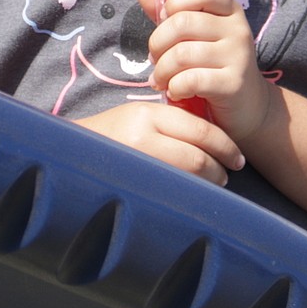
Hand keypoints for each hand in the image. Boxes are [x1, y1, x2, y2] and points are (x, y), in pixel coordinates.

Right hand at [74, 101, 245, 184]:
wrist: (69, 152)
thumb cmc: (110, 135)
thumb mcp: (139, 117)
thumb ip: (171, 124)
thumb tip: (212, 139)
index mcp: (149, 114)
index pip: (200, 130)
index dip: (225, 145)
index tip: (237, 157)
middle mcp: (144, 135)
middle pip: (198, 154)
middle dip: (220, 167)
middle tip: (229, 173)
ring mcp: (136, 160)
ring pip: (188, 173)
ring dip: (208, 181)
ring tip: (215, 183)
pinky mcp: (132, 181)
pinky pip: (171, 188)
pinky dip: (189, 192)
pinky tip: (194, 193)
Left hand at [135, 0, 276, 139]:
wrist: (247, 105)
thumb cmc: (212, 64)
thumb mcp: (193, 35)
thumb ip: (168, 12)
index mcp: (229, 9)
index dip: (175, 1)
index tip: (165, 20)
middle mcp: (238, 28)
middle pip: (182, 23)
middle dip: (157, 43)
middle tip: (155, 58)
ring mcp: (238, 55)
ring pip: (182, 54)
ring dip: (162, 71)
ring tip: (161, 79)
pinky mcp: (234, 84)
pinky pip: (191, 80)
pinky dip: (175, 88)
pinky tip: (176, 92)